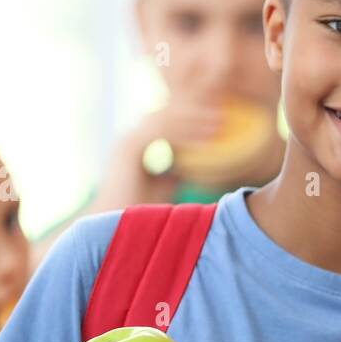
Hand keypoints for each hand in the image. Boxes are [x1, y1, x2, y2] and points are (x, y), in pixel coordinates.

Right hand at [92, 98, 224, 213]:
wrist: (116, 229)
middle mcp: (132, 138)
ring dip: (194, 118)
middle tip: (224, 116)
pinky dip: (185, 133)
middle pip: (167, 113)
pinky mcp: (129, 148)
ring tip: (220, 123)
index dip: (193, 117)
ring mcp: (128, 141)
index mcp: (140, 145)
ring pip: (165, 119)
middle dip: (196, 111)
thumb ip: (179, 170)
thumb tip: (204, 163)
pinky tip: (207, 139)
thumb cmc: (141, 213)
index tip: (220, 120)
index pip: (168, 121)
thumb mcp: (166, 185)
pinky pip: (161, 132)